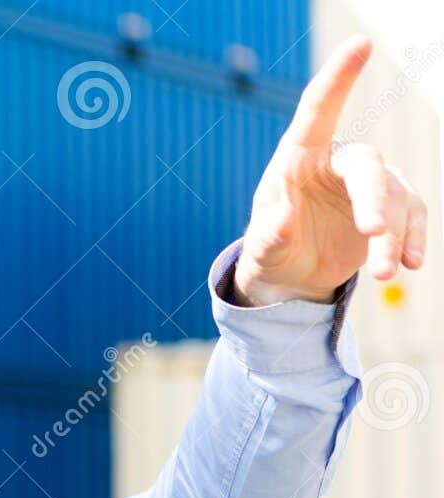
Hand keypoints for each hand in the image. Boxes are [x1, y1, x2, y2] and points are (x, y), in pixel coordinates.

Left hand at [235, 34, 427, 306]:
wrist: (293, 275)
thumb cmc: (273, 248)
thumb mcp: (262, 248)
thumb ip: (267, 236)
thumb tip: (279, 221)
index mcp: (299, 157)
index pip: (318, 109)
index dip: (339, 77)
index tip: (362, 43)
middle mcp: (338, 162)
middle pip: (367, 166)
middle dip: (373, 199)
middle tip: (373, 231)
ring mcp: (369, 183)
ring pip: (393, 199)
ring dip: (392, 236)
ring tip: (382, 272)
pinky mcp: (392, 206)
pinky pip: (412, 215)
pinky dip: (413, 239)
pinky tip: (412, 263)